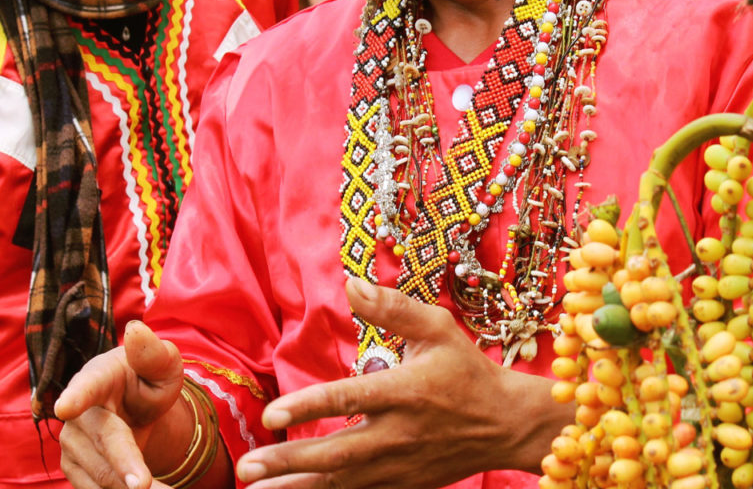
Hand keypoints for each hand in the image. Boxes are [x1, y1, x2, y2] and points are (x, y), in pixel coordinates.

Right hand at [56, 321, 187, 488]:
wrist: (134, 407)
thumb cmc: (148, 379)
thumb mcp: (162, 365)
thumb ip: (154, 353)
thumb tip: (136, 331)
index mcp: (98, 377)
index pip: (86, 386)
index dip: (76, 397)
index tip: (65, 407)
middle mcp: (78, 412)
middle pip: (103, 441)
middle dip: (123, 465)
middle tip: (144, 487)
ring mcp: (73, 443)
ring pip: (101, 473)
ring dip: (130, 487)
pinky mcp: (76, 469)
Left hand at [232, 279, 571, 488]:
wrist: (505, 425)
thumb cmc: (467, 370)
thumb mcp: (438, 328)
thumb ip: (393, 307)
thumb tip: (350, 283)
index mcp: (405, 391)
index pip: (349, 399)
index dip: (308, 406)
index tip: (270, 415)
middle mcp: (399, 433)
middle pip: (337, 452)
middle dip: (289, 461)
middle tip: (247, 465)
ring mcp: (400, 465)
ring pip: (342, 481)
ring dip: (297, 486)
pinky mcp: (403, 484)